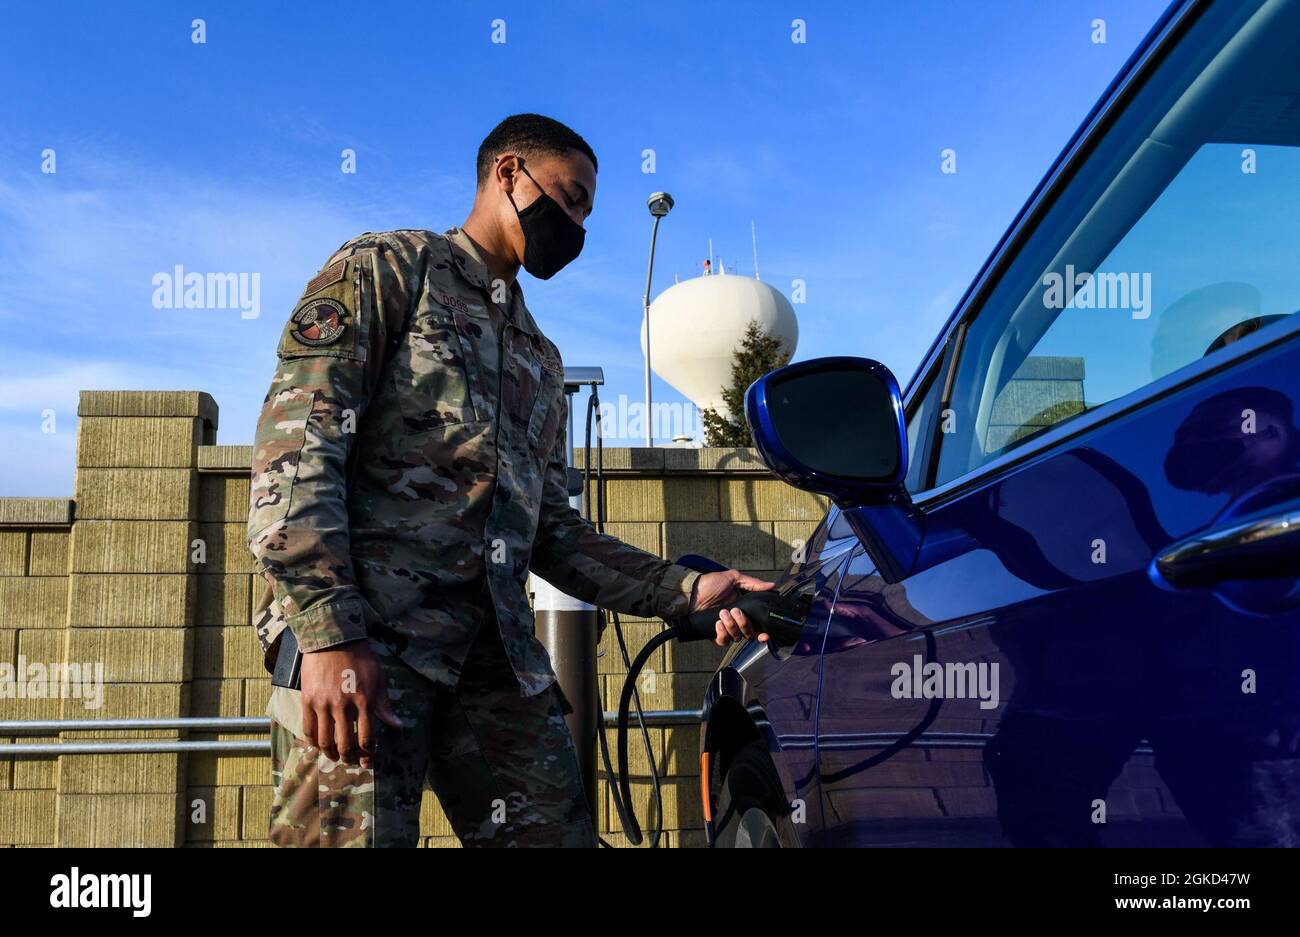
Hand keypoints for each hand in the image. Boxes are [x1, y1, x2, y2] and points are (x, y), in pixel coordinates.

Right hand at [300, 642, 401, 767]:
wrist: (333, 640)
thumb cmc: (360, 658)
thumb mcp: (378, 679)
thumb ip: (384, 705)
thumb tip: (397, 726)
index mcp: (364, 701)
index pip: (366, 737)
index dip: (368, 754)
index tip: (368, 760)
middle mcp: (343, 706)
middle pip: (345, 744)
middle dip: (350, 758)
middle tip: (352, 762)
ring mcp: (323, 704)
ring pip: (325, 740)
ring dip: (331, 753)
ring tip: (335, 757)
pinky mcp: (308, 700)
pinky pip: (308, 729)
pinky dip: (313, 742)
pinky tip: (319, 745)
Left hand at [689, 570, 776, 646]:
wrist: (691, 591)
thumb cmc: (710, 583)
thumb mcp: (733, 578)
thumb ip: (753, 583)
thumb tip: (771, 585)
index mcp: (743, 609)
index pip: (756, 624)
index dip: (762, 631)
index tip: (766, 633)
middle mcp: (735, 620)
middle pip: (748, 633)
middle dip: (744, 623)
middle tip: (736, 611)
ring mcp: (725, 628)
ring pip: (737, 637)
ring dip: (732, 626)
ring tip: (723, 613)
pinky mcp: (714, 633)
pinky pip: (723, 640)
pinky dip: (723, 633)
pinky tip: (718, 622)